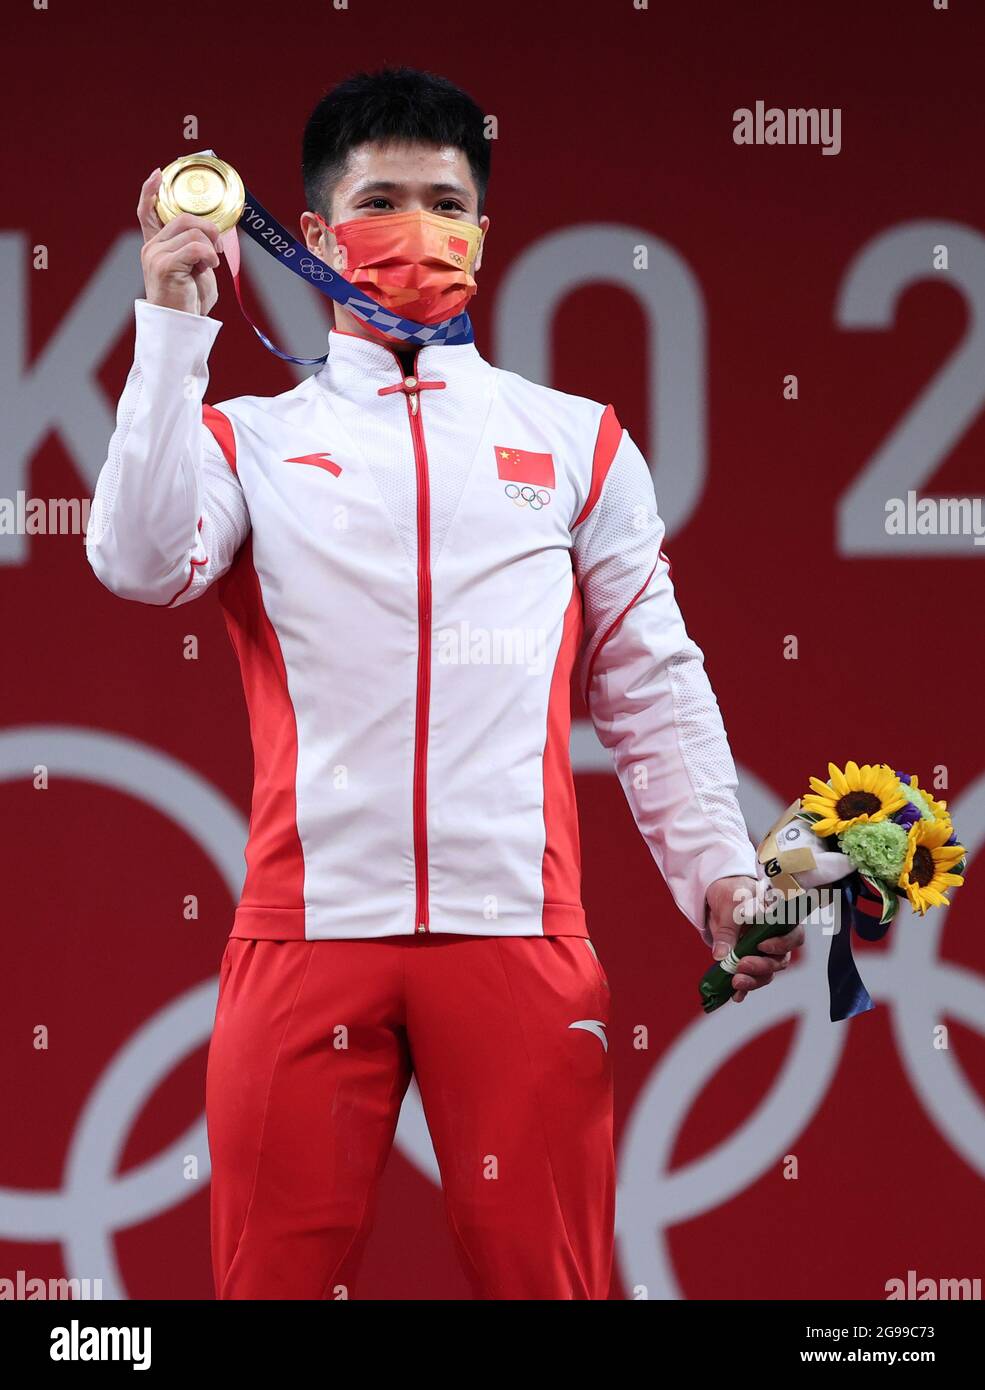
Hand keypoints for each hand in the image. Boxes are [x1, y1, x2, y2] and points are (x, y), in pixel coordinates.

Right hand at [137, 168, 221, 315]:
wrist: (181, 326)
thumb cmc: (189, 301)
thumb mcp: (196, 269)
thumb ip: (197, 248)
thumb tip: (214, 234)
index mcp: (156, 246)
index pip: (146, 212)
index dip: (150, 191)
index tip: (158, 174)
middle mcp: (151, 247)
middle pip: (183, 218)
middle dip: (208, 229)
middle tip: (218, 248)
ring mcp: (155, 255)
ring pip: (192, 231)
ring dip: (210, 246)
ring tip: (210, 264)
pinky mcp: (164, 265)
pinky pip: (195, 246)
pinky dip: (208, 255)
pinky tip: (209, 267)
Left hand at [705, 874, 804, 1003]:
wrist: (717, 896)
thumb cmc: (732, 893)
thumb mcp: (729, 905)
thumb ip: (727, 930)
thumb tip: (723, 955)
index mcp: (779, 919)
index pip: (794, 935)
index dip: (782, 944)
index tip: (763, 945)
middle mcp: (775, 939)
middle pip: (780, 960)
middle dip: (763, 966)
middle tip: (742, 965)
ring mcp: (762, 953)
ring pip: (767, 973)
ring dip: (753, 980)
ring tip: (736, 981)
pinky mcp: (748, 962)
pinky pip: (751, 979)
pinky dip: (744, 989)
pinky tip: (735, 995)